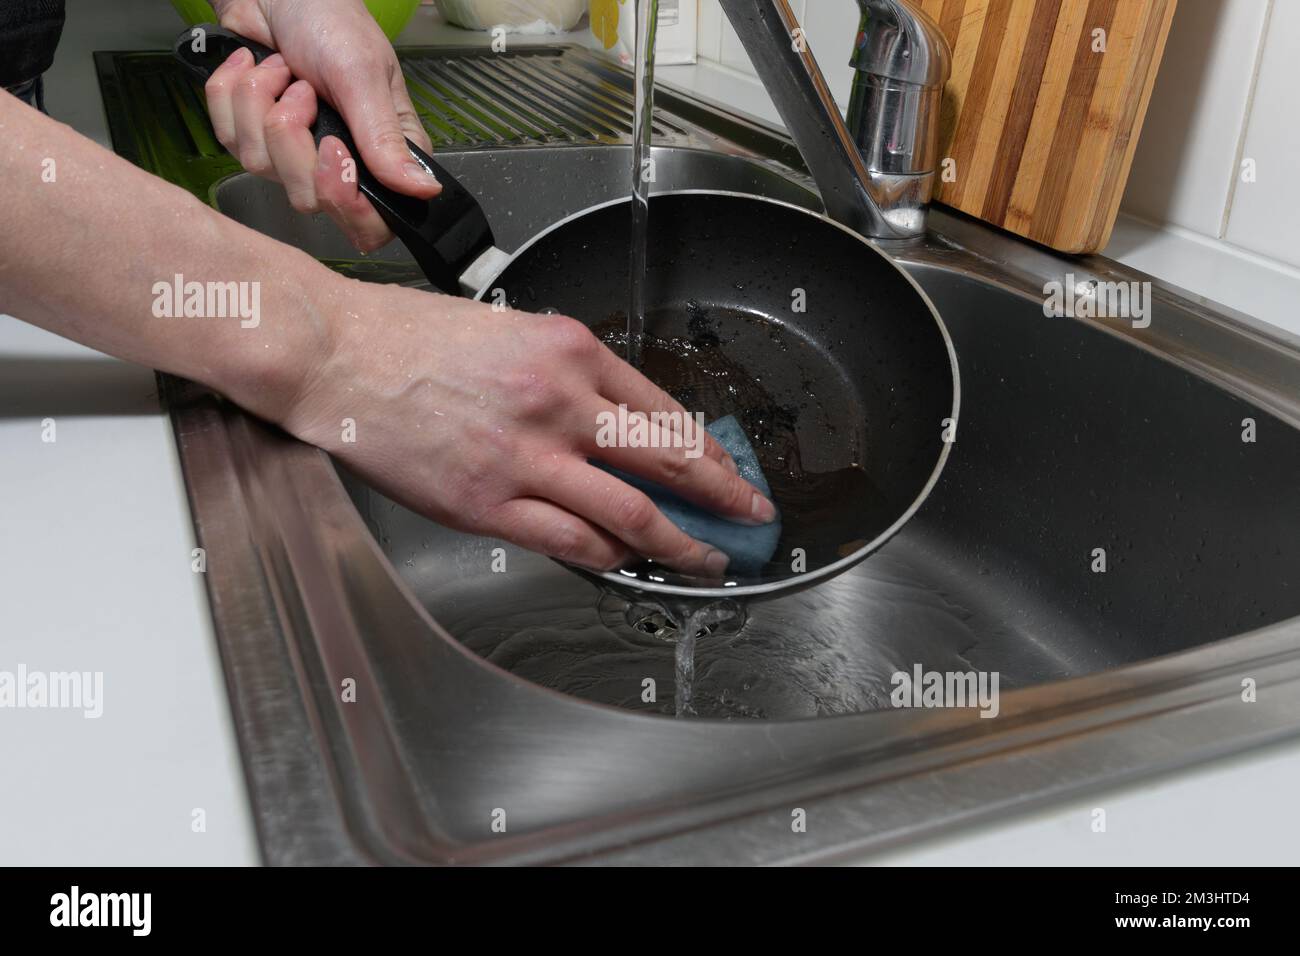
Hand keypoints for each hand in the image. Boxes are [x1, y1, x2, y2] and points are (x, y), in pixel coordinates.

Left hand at [204, 0, 435, 250]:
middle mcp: (339, 162)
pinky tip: (251, 67)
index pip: (373, 222)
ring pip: (261, 167)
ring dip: (260, 103)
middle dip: (291, 138)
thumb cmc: (329, 19)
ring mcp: (292, 153)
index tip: (331, 152)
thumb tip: (424, 190)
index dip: (348, 204)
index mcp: (381, 154)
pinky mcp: (252, 136)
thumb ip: (385, 138)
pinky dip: (232, 94)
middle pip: (309, 198)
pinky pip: (227, 138)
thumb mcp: (362, 75)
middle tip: (303, 92)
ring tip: (279, 69)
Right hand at [277, 283, 777, 574]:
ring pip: (632, 514)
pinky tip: (627, 563)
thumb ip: (567, 376)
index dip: (710, 452)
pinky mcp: (488, 503)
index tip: (731, 472)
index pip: (666, 411)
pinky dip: (610, 558)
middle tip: (751, 518)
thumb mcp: (510, 332)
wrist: (336, 353)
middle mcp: (559, 401)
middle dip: (724, 497)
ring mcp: (526, 456)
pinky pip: (572, 542)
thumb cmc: (411, 338)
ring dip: (679, 544)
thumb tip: (617, 425)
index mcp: (569, 350)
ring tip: (703, 560)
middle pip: (669, 461)